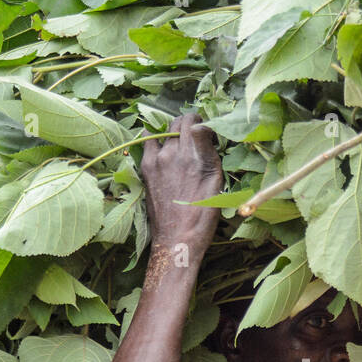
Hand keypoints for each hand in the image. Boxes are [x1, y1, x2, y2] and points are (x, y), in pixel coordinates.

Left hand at [140, 112, 222, 266]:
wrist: (177, 238)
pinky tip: (162, 145)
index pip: (196, 122)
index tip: (207, 129)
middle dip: (189, 124)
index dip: (203, 123)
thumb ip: (210, 155)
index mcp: (193, 156)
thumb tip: (207, 136)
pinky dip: (156, 139)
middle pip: (179, 123)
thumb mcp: (215, 184)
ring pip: (164, 131)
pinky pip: (148, 143)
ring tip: (180, 141)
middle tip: (195, 133)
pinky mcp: (146, 168)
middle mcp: (172, 153)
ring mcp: (156, 159)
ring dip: (173, 130)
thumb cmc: (202, 216)